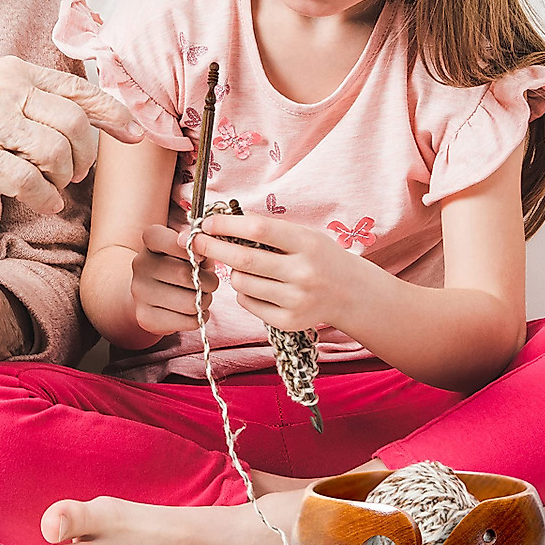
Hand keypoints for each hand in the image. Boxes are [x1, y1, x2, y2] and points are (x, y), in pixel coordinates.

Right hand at [0, 56, 142, 214]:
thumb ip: (34, 98)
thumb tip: (85, 121)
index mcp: (16, 71)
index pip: (79, 90)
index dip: (114, 113)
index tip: (135, 134)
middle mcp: (8, 90)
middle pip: (75, 124)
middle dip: (87, 155)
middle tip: (78, 172)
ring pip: (56, 152)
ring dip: (65, 177)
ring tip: (56, 186)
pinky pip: (29, 181)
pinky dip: (44, 196)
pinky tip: (43, 201)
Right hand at [130, 223, 219, 335]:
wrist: (149, 293)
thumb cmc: (180, 265)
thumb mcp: (189, 248)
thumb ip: (199, 244)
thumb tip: (203, 250)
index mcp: (150, 241)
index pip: (162, 237)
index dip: (188, 246)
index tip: (201, 257)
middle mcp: (140, 264)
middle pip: (184, 274)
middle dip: (209, 282)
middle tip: (210, 283)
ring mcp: (139, 292)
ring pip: (190, 302)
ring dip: (206, 301)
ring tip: (201, 297)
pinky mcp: (146, 318)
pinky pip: (189, 321)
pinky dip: (199, 317)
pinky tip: (193, 311)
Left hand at [190, 213, 379, 333]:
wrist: (351, 293)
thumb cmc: (319, 257)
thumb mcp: (303, 235)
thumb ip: (268, 231)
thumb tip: (220, 223)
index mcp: (306, 244)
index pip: (258, 230)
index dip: (227, 225)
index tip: (206, 222)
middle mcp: (303, 273)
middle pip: (243, 260)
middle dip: (212, 248)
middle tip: (193, 241)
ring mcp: (296, 300)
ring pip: (241, 284)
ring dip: (231, 272)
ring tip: (242, 267)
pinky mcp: (289, 321)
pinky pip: (248, 303)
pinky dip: (243, 293)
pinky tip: (258, 286)